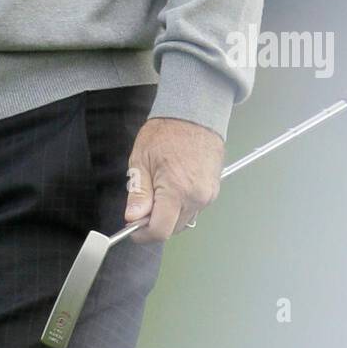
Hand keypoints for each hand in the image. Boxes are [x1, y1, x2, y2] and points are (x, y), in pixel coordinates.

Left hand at [123, 116, 223, 241]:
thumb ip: (138, 192)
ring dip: (169, 214)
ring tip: (159, 189)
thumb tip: (133, 218)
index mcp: (176, 190)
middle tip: (143, 204)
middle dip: (155, 222)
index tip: (133, 227)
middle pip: (173, 228)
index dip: (143, 233)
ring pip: (184, 220)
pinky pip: (194, 208)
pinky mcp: (214, 191)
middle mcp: (197, 197)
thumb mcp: (141, 159)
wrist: (195, 114)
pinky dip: (181, 204)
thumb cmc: (167, 131)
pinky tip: (173, 185)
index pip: (160, 230)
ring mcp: (208, 195)